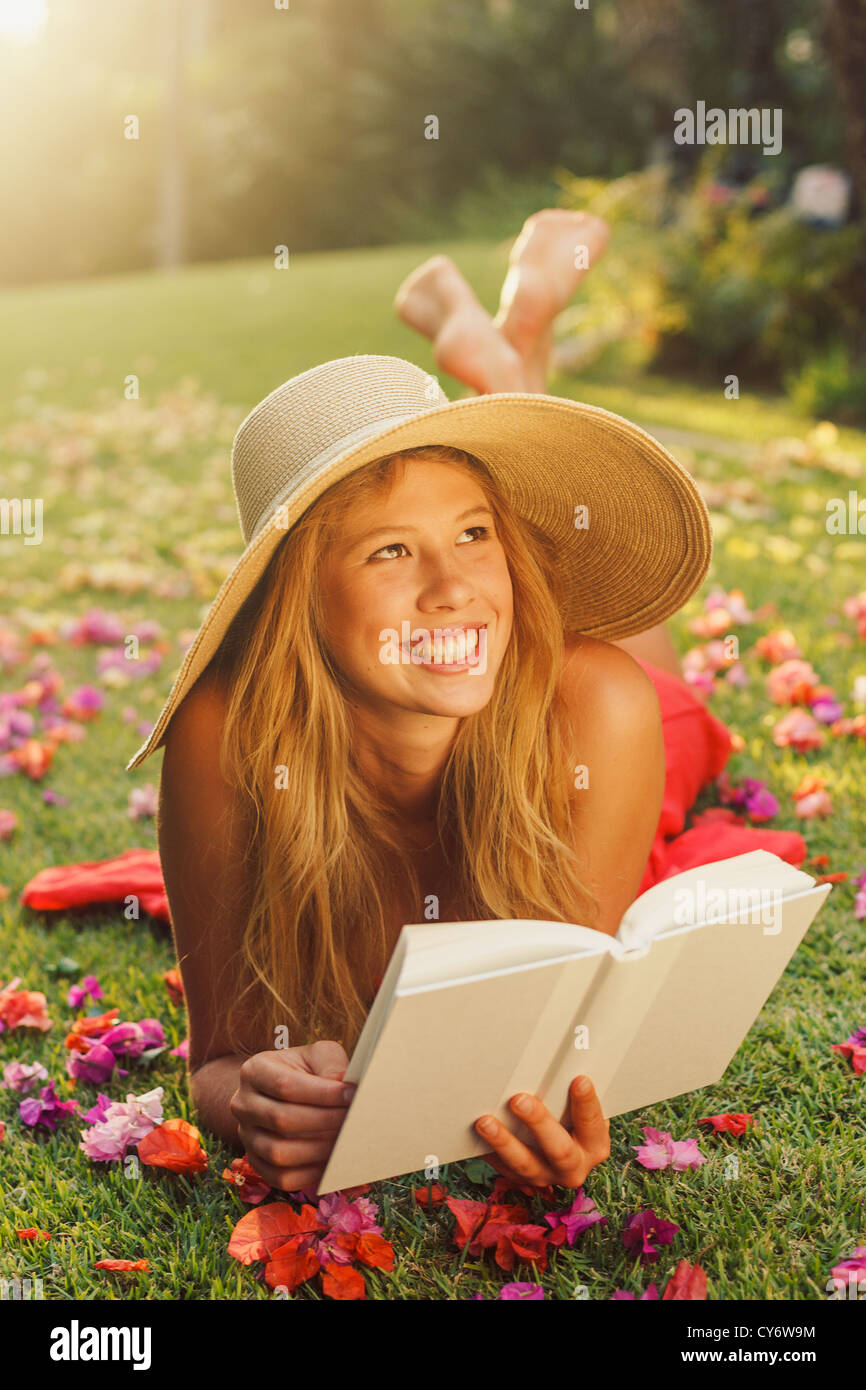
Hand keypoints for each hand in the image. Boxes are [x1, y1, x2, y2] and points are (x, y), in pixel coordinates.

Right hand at [229, 1040, 354, 1192]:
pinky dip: (310, 1174)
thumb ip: (331, 1065)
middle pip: (281, 1119)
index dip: (322, 1093)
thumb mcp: (319, 1055)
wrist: (286, 1090)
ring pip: (278, 1153)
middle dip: (324, 1121)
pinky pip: (281, 1178)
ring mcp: (246, 1136)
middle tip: (353, 1119)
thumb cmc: (307, 1070)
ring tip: (344, 1140)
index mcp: (254, 1071)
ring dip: (318, 1150)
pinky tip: (332, 1161)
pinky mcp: (256, 1162)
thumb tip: (346, 1088)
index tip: (351, 1094)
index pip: (285, 1085)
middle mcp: (242, 1104)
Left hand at [474, 1075, 609, 1188]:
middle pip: (559, 1150)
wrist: (560, 1145)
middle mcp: (573, 1167)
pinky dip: (488, 1152)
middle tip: (519, 1100)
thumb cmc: (571, 1112)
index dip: (586, 1103)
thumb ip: (571, 1088)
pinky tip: (474, 1135)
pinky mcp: (521, 1179)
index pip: (592, 1123)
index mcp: (594, 1144)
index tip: (579, 1079)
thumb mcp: (579, 1104)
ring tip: (484, 1121)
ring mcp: (546, 1176)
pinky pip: (501, 1168)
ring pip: (524, 1164)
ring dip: (504, 1142)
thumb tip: (564, 1049)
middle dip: (539, 1123)